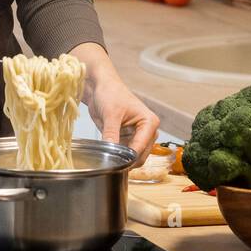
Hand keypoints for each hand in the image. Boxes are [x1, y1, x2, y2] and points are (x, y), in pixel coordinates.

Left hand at [70, 42, 159, 164]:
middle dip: (127, 160)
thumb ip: (111, 134)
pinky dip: (118, 156)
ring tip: (108, 159)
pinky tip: (108, 155)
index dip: (129, 158)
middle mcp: (147, 131)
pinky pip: (125, 154)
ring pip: (133, 157)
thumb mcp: (110, 114)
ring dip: (122, 159)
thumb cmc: (110, 93)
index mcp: (149, 122)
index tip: (115, 164)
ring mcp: (138, 136)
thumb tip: (111, 154)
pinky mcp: (128, 138)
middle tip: (111, 163)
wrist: (100, 87)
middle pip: (141, 156)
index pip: (141, 148)